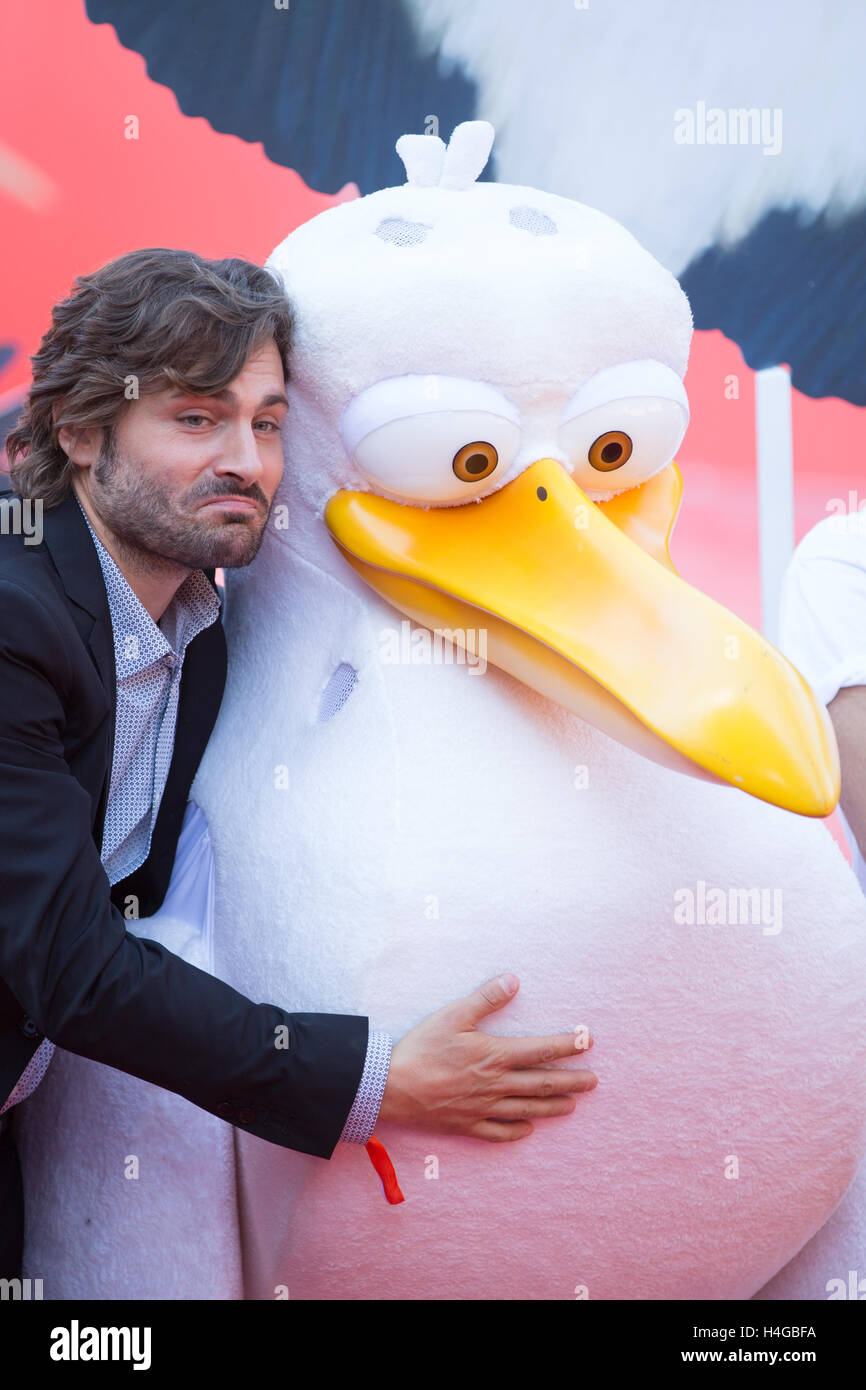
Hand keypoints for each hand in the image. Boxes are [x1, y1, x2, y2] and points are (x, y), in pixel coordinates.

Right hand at [378, 974, 595, 1140]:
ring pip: (526, 1110)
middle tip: (593, 1082)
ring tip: (572, 1105)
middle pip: (541, 1084)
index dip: (567, 1046)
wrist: (392, 1086)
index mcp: (494, 1055)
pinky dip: (517, 1131)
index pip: (540, 1050)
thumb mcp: (454, 1014)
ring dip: (552, 1107)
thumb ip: (486, 998)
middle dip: (571, 1081)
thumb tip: (513, 980)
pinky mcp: (467, 1125)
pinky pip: (498, 1132)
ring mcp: (483, 1108)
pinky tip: (528, 1129)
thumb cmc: (422, 1047)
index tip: (588, 1043)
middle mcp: (495, 1084)